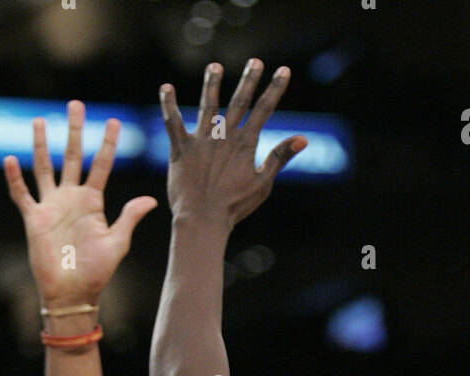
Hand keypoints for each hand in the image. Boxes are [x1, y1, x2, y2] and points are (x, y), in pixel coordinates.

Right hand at [4, 103, 156, 308]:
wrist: (72, 293)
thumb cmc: (97, 272)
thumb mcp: (117, 243)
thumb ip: (129, 218)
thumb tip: (151, 200)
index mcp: (93, 202)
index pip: (101, 165)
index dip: (108, 144)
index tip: (115, 121)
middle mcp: (71, 198)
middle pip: (73, 156)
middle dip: (75, 131)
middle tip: (76, 105)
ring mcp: (51, 207)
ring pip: (44, 167)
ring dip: (41, 145)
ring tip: (40, 120)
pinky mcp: (34, 219)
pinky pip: (21, 194)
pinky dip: (14, 178)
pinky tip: (9, 159)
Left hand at [159, 59, 305, 231]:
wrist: (203, 220)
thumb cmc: (234, 207)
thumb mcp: (262, 184)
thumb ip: (279, 157)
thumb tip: (303, 138)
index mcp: (245, 144)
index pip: (264, 109)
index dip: (275, 88)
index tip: (283, 70)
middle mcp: (224, 136)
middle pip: (239, 101)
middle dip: (249, 79)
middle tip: (255, 61)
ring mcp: (202, 140)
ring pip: (207, 104)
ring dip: (211, 83)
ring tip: (214, 66)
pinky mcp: (181, 148)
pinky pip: (173, 122)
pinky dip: (169, 104)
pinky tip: (166, 87)